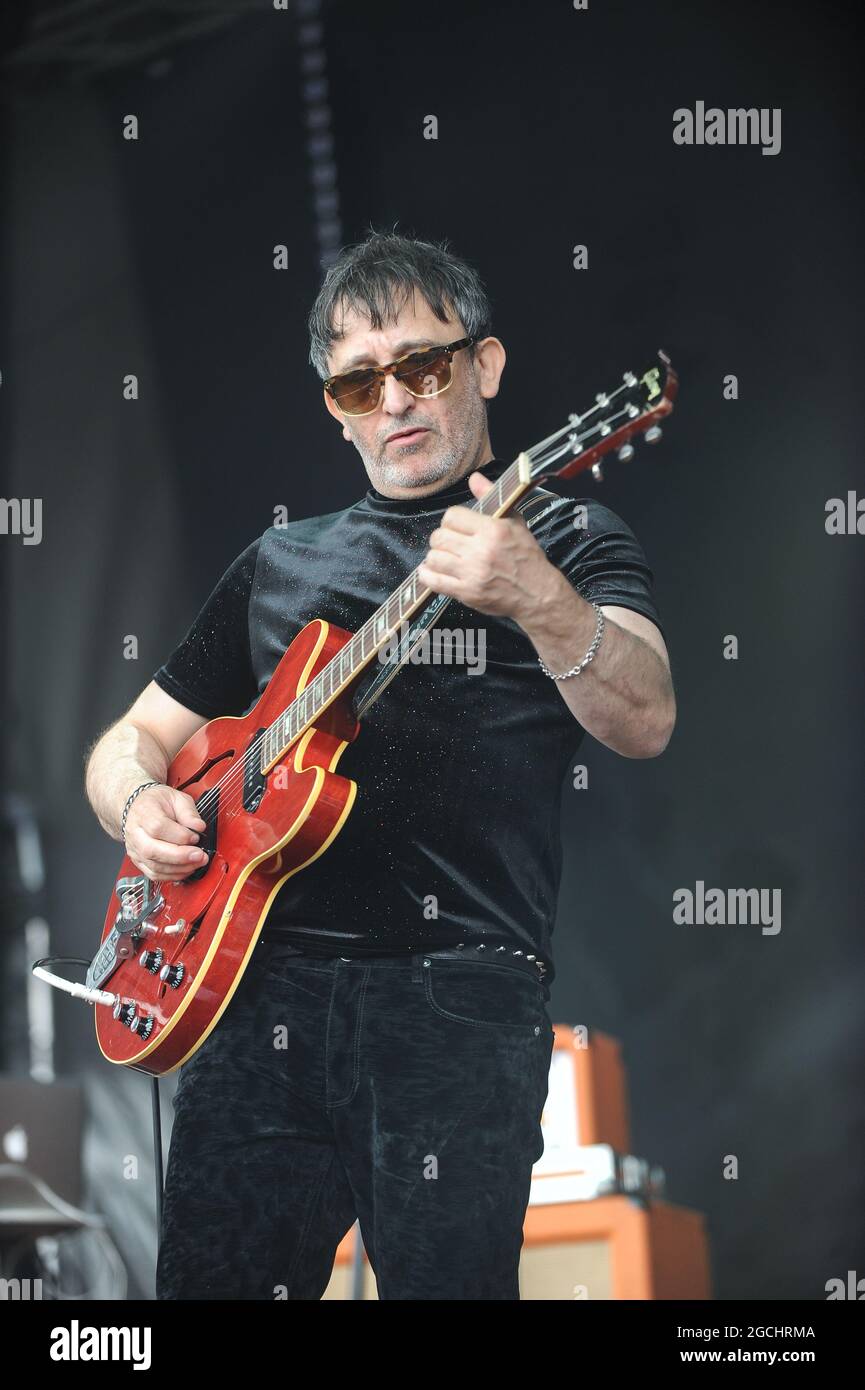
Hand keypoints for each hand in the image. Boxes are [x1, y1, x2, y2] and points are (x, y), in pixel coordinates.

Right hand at [123, 784, 207, 881]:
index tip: (195, 837)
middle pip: (153, 850)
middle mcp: (135, 833)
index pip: (158, 827)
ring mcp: (135, 849)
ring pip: (154, 866)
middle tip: (200, 856)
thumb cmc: (156, 802)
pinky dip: (172, 876)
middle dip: (180, 856)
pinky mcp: (138, 861)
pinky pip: (153, 874)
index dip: (179, 835)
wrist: (137, 807)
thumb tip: (199, 827)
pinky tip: (186, 869)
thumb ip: (188, 812)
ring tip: (197, 863)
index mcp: (144, 812)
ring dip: (179, 868)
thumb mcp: (176, 797)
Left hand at [416, 470, 558, 623]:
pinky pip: (433, 581)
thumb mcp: (515, 522)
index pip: (452, 516)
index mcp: (492, 530)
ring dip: (435, 556)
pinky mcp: (466, 593)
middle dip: (441, 538)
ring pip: (433, 558)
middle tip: (450, 543)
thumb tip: (474, 478)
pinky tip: (433, 571)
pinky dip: (427, 575)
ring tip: (445, 558)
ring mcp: (472, 574)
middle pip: (439, 537)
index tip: (457, 527)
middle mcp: (480, 551)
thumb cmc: (526, 557)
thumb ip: (491, 497)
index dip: (452, 520)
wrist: (537, 593)